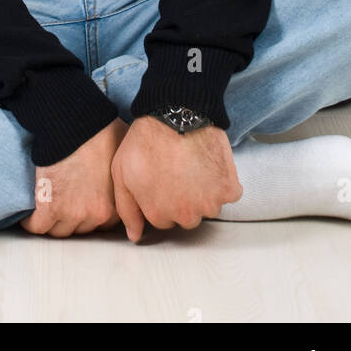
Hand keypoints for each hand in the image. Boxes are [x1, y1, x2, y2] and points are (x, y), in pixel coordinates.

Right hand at [19, 117, 128, 237]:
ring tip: (46, 211)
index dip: (91, 212)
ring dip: (52, 222)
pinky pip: (37, 226)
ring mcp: (72, 213)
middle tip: (64, 204)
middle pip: (80, 229)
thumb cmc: (99, 132)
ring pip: (59, 231)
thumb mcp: (123, 156)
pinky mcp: (49, 207)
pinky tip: (30, 215)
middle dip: (73, 218)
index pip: (103, 223)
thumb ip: (122, 177)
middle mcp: (95, 214)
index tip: (82, 205)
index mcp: (115, 204)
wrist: (75, 123)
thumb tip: (124, 177)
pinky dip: (31, 222)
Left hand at [111, 116, 241, 241]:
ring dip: (204, 192)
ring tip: (193, 165)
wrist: (176, 113)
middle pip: (186, 216)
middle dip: (182, 199)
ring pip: (208, 207)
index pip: (162, 219)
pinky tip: (209, 164)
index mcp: (159, 214)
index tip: (160, 179)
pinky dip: (222, 182)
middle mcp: (186, 216)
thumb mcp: (121, 173)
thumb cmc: (146, 140)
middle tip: (177, 171)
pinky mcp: (229, 189)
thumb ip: (127, 209)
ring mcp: (209, 203)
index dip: (160, 198)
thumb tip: (134, 237)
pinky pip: (229, 194)